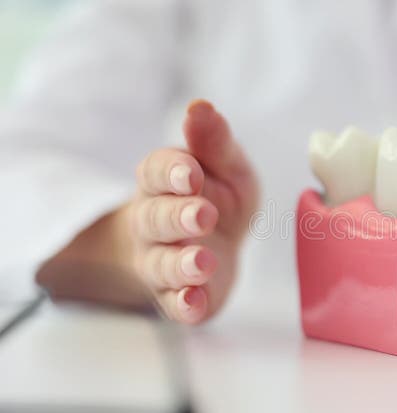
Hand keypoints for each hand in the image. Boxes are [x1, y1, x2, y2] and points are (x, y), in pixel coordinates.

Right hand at [122, 100, 258, 323]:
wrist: (214, 243)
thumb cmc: (216, 196)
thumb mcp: (225, 166)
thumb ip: (214, 142)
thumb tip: (200, 107)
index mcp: (164, 182)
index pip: (157, 172)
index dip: (173, 172)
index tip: (192, 173)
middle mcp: (154, 222)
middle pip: (156, 219)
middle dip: (178, 217)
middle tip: (203, 214)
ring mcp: (162, 261)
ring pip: (161, 263)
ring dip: (180, 264)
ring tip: (202, 262)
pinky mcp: (177, 296)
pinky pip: (174, 303)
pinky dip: (183, 304)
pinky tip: (195, 303)